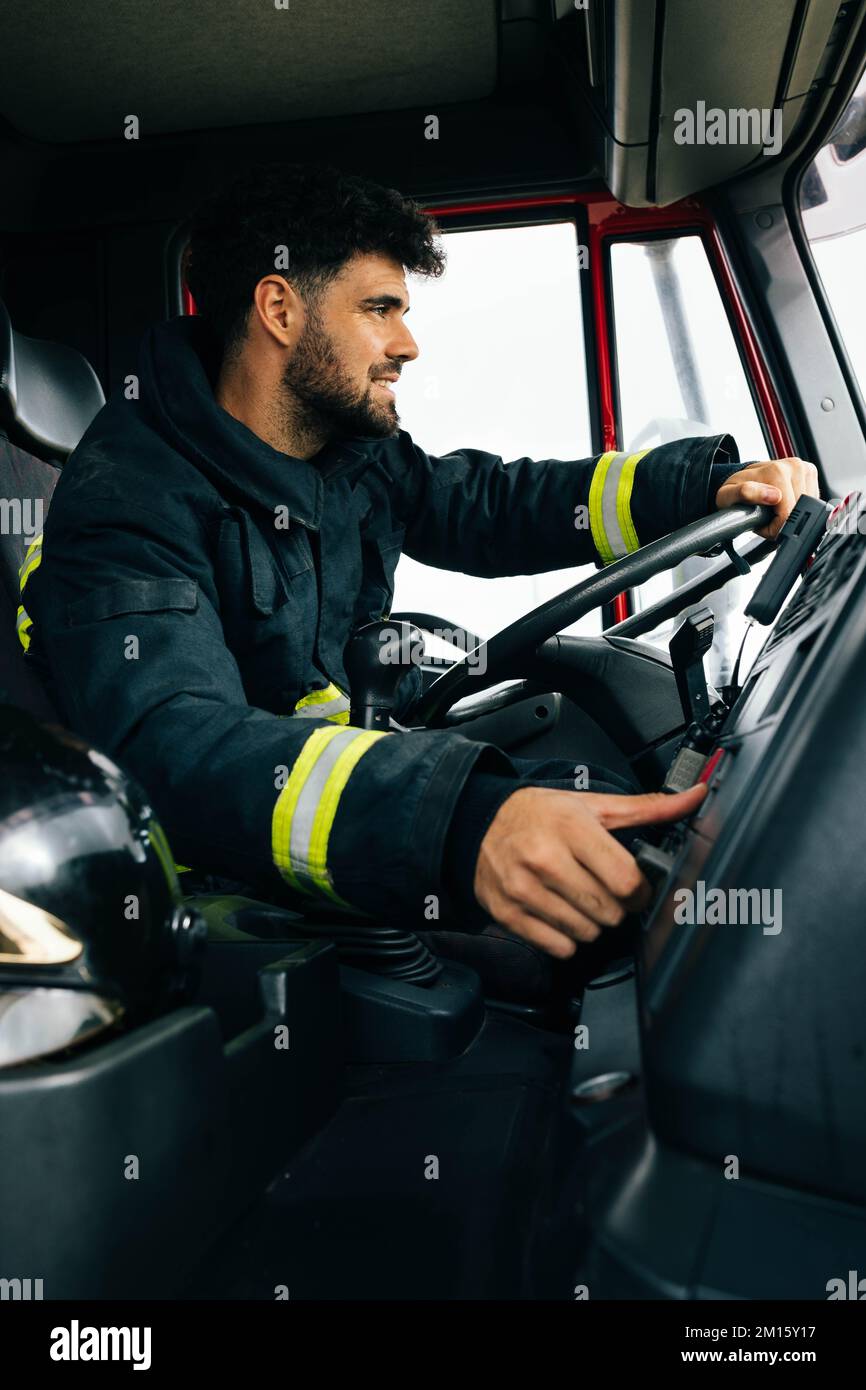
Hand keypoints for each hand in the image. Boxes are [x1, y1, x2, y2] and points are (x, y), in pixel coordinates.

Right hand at [473, 782, 706, 958]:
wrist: (478, 824)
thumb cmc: (539, 815)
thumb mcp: (592, 805)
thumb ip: (647, 807)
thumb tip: (695, 797)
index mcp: (570, 827)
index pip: (625, 880)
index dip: (640, 891)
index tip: (634, 886)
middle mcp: (544, 858)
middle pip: (609, 911)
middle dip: (615, 906)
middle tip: (603, 890)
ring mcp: (523, 889)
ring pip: (586, 933)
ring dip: (592, 923)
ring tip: (578, 899)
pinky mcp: (508, 914)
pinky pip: (559, 947)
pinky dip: (566, 938)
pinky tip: (560, 913)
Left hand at [715, 457, 819, 538]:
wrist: (742, 478)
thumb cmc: (735, 489)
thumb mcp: (728, 495)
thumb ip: (746, 494)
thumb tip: (774, 496)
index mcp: (778, 471)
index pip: (788, 514)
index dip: (773, 527)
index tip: (761, 523)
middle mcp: (794, 467)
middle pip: (799, 513)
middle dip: (782, 522)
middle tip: (766, 516)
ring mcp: (804, 469)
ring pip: (808, 509)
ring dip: (791, 515)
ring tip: (774, 509)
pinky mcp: (810, 474)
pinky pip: (812, 502)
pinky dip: (799, 508)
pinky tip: (785, 502)